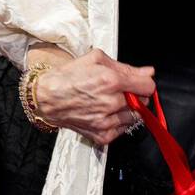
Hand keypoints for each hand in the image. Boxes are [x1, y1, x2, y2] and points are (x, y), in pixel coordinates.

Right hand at [32, 47, 154, 146]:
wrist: (47, 98)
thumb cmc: (69, 77)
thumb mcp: (97, 59)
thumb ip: (126, 67)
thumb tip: (148, 72)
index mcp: (111, 81)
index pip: (148, 87)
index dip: (144, 83)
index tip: (138, 83)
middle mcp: (110, 103)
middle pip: (143, 103)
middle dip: (136, 96)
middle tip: (121, 92)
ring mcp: (106, 122)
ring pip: (135, 117)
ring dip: (129, 110)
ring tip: (112, 102)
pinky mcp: (101, 135)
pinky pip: (123, 130)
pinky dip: (119, 122)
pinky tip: (107, 113)